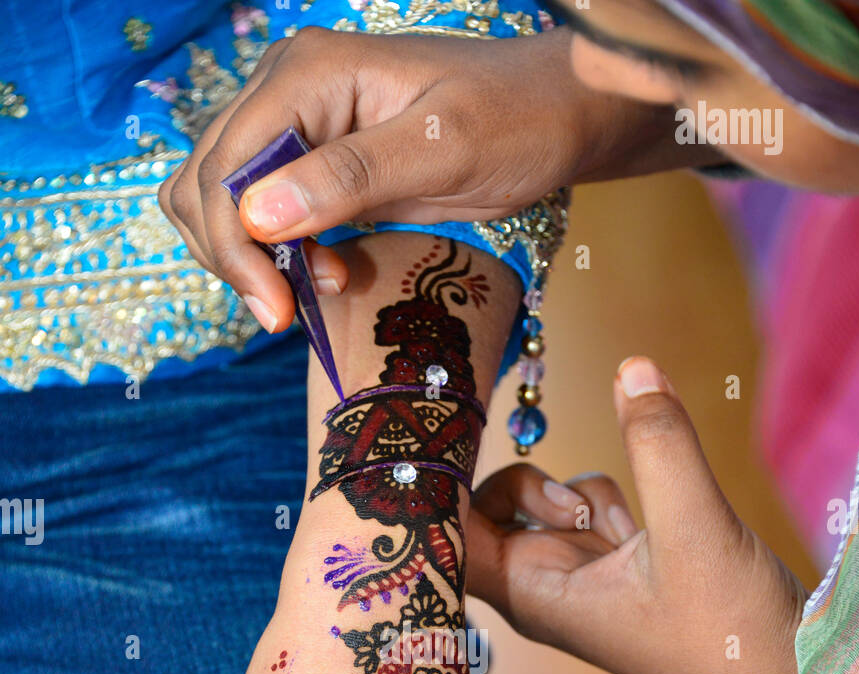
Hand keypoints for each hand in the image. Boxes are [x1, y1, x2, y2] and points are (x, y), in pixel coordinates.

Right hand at [159, 26, 675, 328]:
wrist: (555, 118)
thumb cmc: (514, 123)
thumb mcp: (441, 153)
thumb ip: (350, 179)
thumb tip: (256, 214)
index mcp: (307, 74)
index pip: (224, 168)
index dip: (234, 247)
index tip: (278, 310)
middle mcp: (286, 91)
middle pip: (204, 184)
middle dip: (234, 258)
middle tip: (288, 314)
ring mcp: (297, 126)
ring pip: (219, 200)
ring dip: (247, 259)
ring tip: (313, 290)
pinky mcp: (315, 164)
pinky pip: (259, 214)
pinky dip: (272, 255)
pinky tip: (324, 275)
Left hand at [468, 355, 806, 673]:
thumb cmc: (728, 636)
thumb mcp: (695, 528)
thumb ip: (659, 443)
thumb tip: (631, 367)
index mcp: (533, 596)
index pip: (447, 543)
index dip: (438, 497)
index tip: (459, 453)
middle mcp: (542, 589)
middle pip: (488, 511)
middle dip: (530, 487)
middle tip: (578, 509)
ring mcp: (576, 578)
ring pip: (545, 503)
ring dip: (586, 494)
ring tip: (635, 537)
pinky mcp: (612, 568)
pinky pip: (588, 510)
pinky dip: (616, 505)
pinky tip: (649, 539)